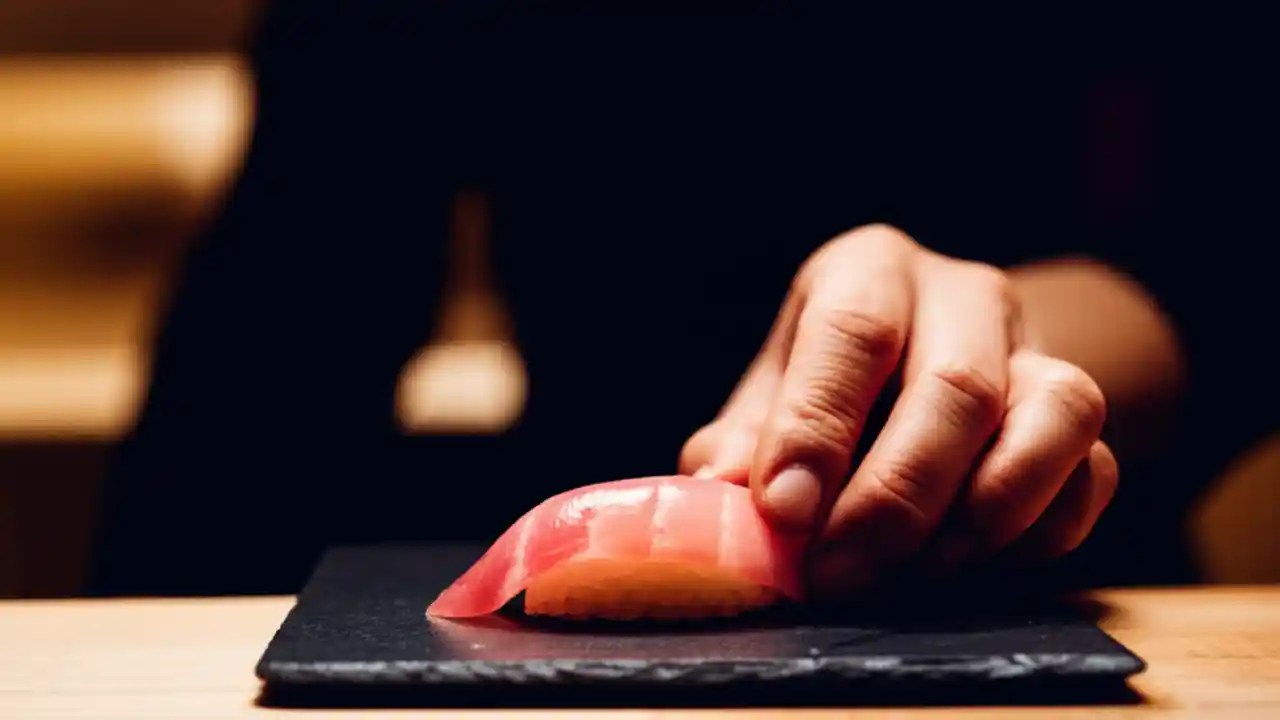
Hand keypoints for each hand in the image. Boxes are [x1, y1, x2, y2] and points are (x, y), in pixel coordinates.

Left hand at [679, 224, 1116, 597]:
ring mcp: (1036, 349)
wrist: (915, 377)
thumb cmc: (823, 394)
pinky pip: (1094, 473)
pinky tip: (973, 563)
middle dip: (893, 500)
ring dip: (983, 515)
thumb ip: (742, 445)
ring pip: (1056, 416)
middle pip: (958, 387)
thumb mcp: (766, 401)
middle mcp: (963, 294)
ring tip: (913, 572)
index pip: (853, 331)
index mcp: (869, 270)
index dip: (817, 427)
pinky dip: (1039, 533)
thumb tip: (722, 496)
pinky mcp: (1085, 416)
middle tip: (836, 576)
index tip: (783, 515)